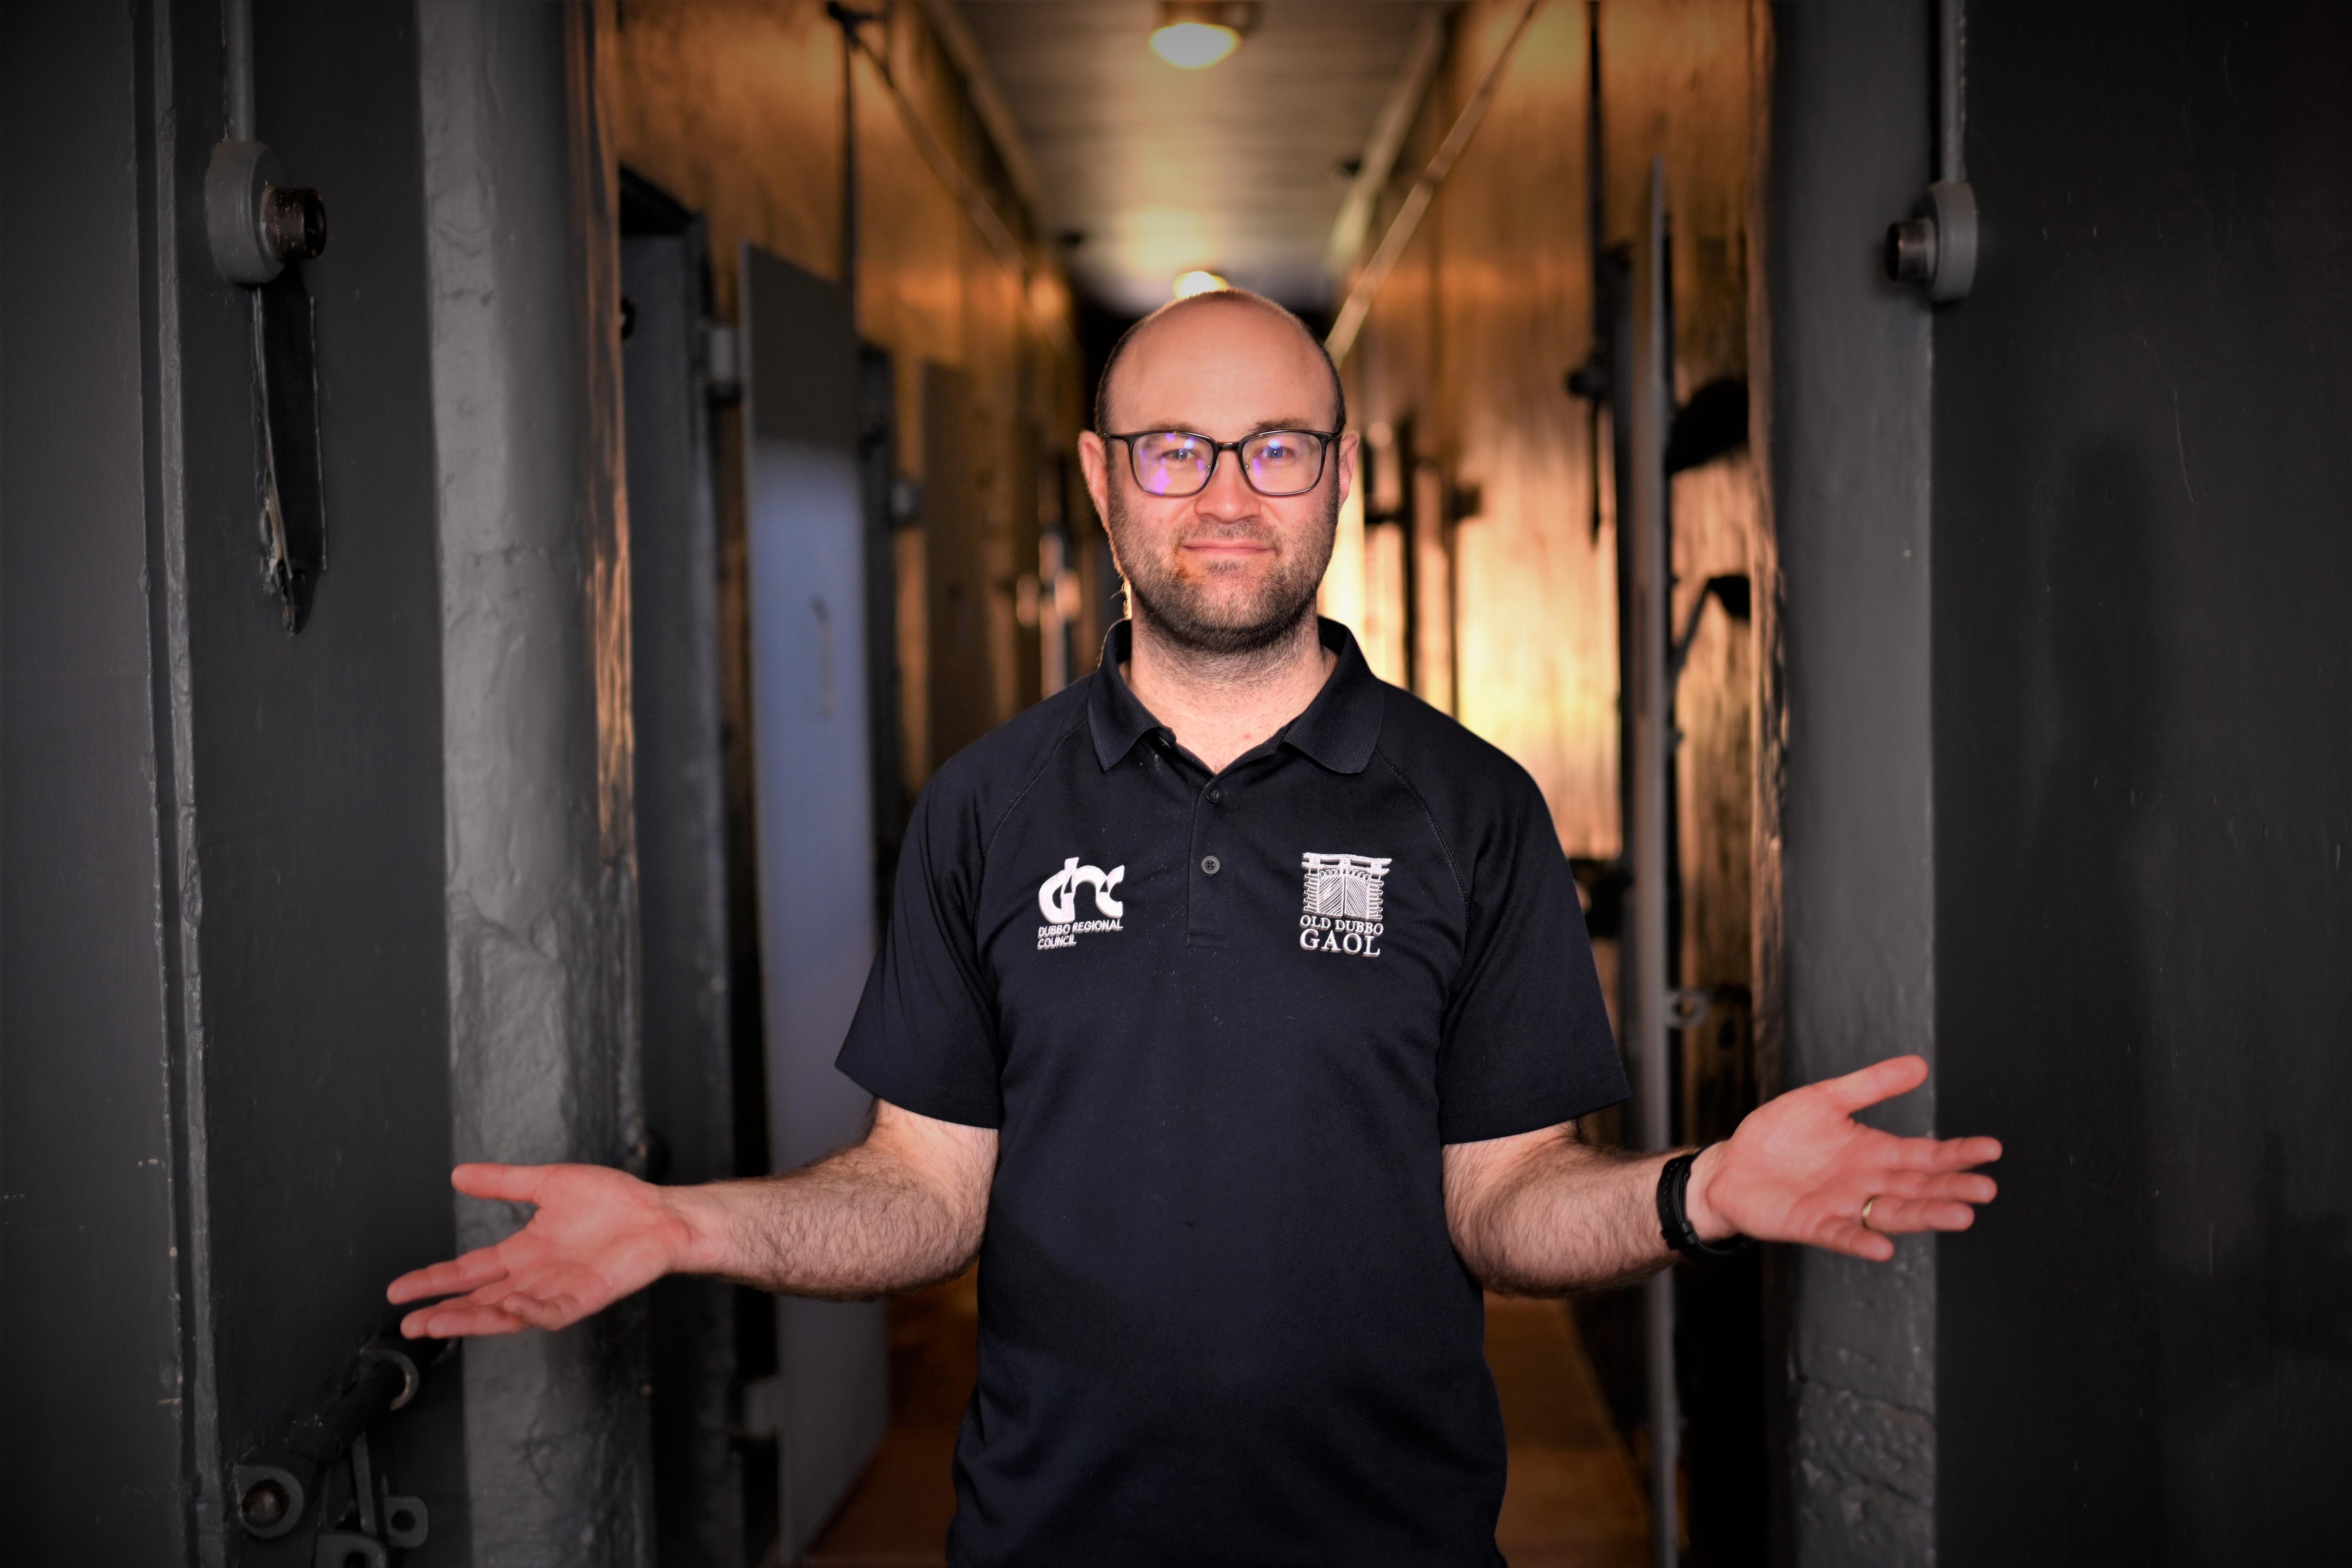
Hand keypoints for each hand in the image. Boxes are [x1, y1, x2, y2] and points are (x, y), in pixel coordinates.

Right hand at [387, 1162, 704, 1337]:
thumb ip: (503, 1182)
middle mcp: (535, 1276)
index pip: (470, 1270)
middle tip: (408, 1323)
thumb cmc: (615, 1200)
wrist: (661, 1213)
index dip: (435, 1280)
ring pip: (506, 1313)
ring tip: (438, 1323)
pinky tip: (510, 1304)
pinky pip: (551, 1312)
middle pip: (479, 1300)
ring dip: (472, 1319)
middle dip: (443, 1311)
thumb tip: (459, 1174)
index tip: (399, 1288)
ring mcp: (558, 1290)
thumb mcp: (549, 1183)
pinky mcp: (585, 1298)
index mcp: (524, 1251)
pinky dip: (530, 1310)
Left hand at [1685, 1055, 1999, 1261]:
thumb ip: (1871, 1085)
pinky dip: (1861, 1240)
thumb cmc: (1779, 1135)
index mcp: (1872, 1152)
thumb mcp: (1825, 1099)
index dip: (1957, 1152)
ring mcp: (1842, 1206)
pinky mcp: (1812, 1224)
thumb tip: (1919, 1064)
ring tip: (1959, 1216)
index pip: (1924, 1154)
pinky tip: (1883, 1247)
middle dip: (1952, 1188)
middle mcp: (1865, 1183)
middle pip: (1917, 1187)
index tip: (1992, 1149)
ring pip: (1892, 1214)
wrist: (1731, 1165)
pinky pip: (1841, 1235)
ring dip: (1924, 1216)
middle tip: (1987, 1188)